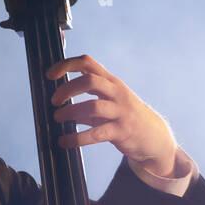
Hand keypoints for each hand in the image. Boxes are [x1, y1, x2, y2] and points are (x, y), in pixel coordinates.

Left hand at [45, 54, 178, 176]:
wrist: (154, 137)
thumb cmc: (125, 118)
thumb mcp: (109, 104)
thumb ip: (87, 103)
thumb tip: (60, 107)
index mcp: (111, 82)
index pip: (88, 63)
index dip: (66, 65)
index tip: (50, 75)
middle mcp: (117, 93)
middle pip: (90, 80)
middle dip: (67, 89)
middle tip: (54, 101)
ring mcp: (121, 111)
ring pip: (93, 106)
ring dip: (70, 112)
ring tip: (57, 119)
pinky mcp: (122, 131)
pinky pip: (96, 134)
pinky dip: (76, 138)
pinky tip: (64, 142)